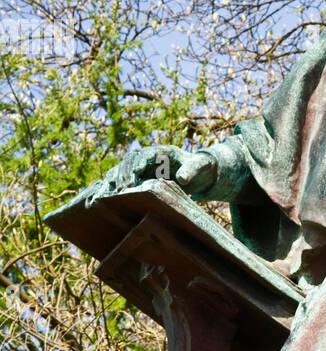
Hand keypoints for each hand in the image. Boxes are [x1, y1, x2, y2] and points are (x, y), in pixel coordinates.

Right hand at [91, 145, 217, 200]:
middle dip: (122, 174)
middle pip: (128, 161)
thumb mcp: (202, 167)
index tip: (133, 179)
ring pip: (120, 170)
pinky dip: (109, 187)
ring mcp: (140, 167)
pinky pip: (119, 181)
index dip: (137, 165)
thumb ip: (193, 169)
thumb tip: (183, 178)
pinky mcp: (137, 178)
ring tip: (104, 196)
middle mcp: (148, 158)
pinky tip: (99, 198)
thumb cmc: (201, 169)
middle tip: (120, 191)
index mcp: (162, 152)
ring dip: (111, 181)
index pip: (144, 155)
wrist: (199, 174)